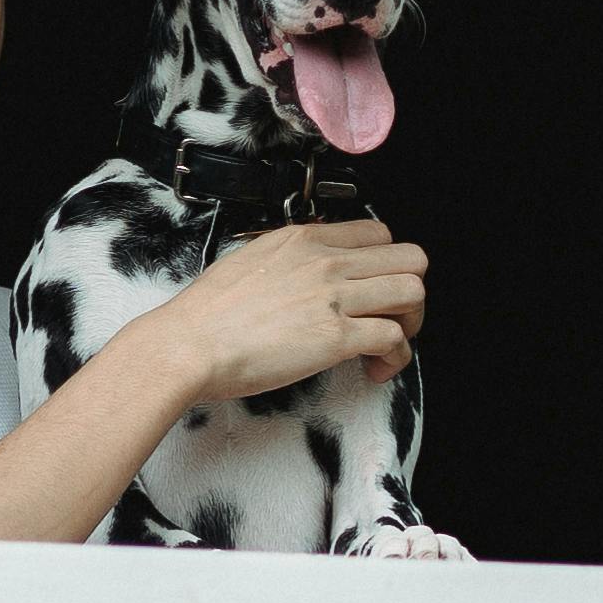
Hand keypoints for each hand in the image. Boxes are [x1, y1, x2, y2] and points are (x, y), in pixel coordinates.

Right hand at [151, 222, 426, 406]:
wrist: (189, 344)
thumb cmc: (208, 313)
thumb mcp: (252, 259)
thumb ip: (290, 260)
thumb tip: (309, 276)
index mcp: (305, 239)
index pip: (380, 234)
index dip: (387, 264)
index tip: (375, 288)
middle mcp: (326, 261)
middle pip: (411, 259)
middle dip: (410, 291)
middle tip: (393, 317)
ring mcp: (334, 297)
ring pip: (413, 292)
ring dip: (410, 323)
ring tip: (388, 344)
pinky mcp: (335, 338)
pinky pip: (394, 339)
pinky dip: (396, 358)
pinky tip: (375, 368)